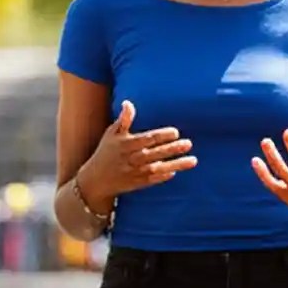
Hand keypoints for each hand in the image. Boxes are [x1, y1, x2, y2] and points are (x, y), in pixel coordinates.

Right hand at [78, 100, 197, 199]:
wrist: (95, 180)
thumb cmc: (105, 152)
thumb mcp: (111, 134)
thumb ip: (123, 120)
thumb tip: (128, 103)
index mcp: (126, 145)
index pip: (147, 139)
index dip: (161, 136)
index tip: (175, 132)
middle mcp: (131, 159)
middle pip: (155, 153)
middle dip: (172, 149)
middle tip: (188, 144)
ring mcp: (134, 172)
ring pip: (158, 168)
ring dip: (176, 164)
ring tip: (192, 160)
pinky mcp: (137, 184)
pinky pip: (152, 180)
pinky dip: (163, 176)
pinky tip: (175, 172)